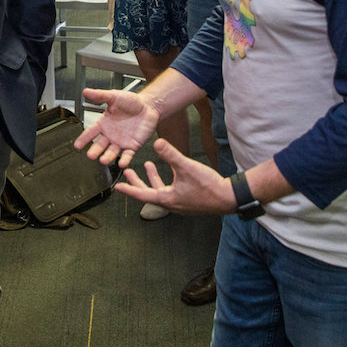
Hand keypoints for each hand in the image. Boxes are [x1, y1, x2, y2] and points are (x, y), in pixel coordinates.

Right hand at [73, 88, 159, 168]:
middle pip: (100, 145)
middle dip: (95, 151)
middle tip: (91, 155)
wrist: (148, 106)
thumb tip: (86, 92)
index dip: (83, 139)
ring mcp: (121, 141)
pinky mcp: (132, 146)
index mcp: (104, 123)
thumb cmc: (131, 101)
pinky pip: (128, 154)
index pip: (91, 132)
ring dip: (108, 157)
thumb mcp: (114, 96)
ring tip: (103, 161)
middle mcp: (110, 134)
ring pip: (112, 152)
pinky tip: (122, 163)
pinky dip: (125, 160)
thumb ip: (100, 95)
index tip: (77, 145)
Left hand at [117, 138, 235, 215]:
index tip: (118, 187)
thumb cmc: (209, 186)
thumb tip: (157, 142)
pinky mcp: (188, 200)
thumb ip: (171, 154)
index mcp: (167, 199)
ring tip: (147, 166)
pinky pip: (171, 191)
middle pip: (149, 193)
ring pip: (160, 191)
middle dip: (137, 182)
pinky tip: (170, 170)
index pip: (142, 195)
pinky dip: (165, 181)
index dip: (129, 189)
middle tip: (127, 173)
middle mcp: (172, 204)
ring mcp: (180, 203)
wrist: (229, 198)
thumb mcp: (187, 167)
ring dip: (152, 179)